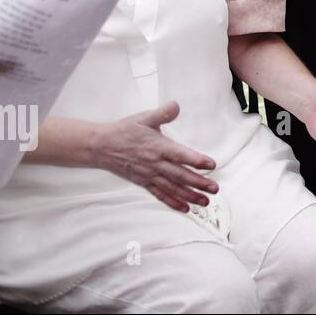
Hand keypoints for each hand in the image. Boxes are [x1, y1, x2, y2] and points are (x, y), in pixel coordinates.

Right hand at [94, 101, 217, 212]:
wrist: (100, 146)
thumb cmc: (124, 131)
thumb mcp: (143, 118)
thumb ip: (162, 113)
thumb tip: (176, 105)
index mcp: (157, 146)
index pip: (180, 155)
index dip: (196, 160)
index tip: (212, 165)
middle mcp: (155, 163)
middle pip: (180, 175)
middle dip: (199, 183)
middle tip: (215, 189)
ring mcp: (149, 175)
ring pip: (173, 188)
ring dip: (190, 196)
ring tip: (205, 202)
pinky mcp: (143, 182)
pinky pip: (160, 195)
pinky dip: (173, 202)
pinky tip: (185, 209)